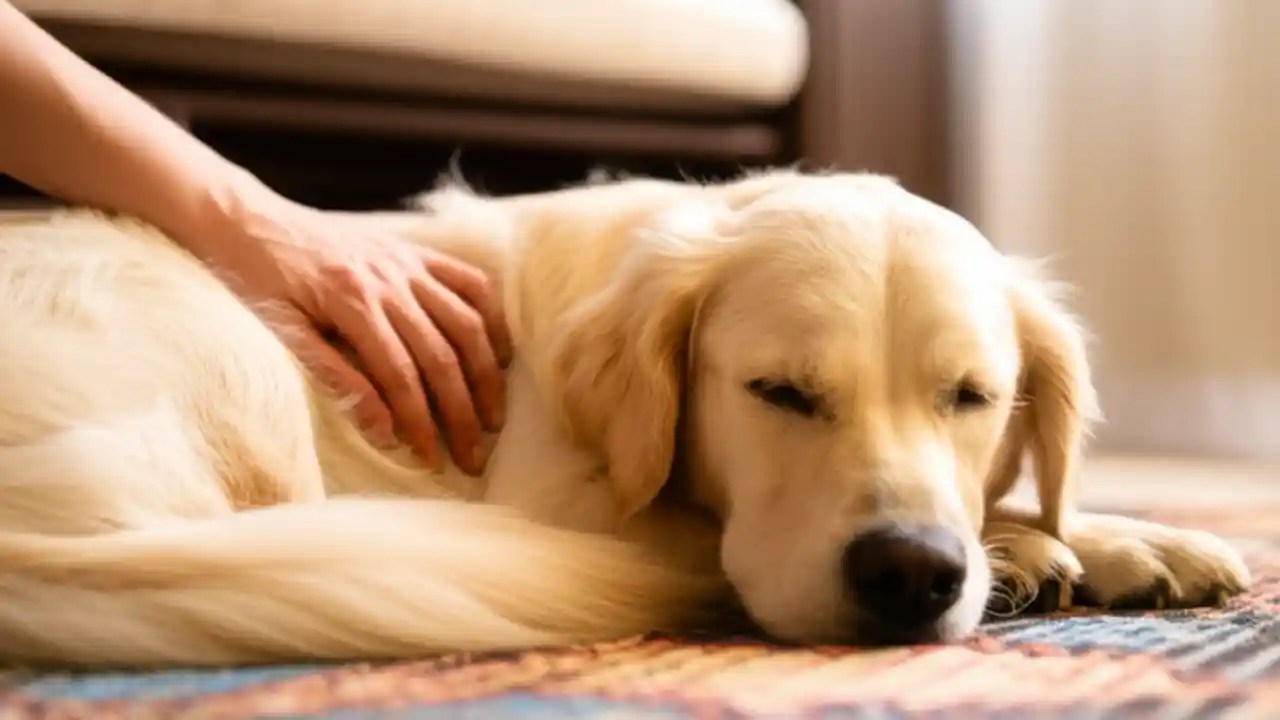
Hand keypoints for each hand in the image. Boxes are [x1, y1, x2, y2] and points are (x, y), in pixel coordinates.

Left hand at [186, 191, 510, 474]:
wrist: (245, 218)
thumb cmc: (254, 281)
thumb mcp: (280, 332)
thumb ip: (336, 378)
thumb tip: (384, 432)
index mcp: (351, 301)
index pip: (401, 376)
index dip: (422, 424)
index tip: (434, 462)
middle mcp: (388, 279)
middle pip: (442, 355)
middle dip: (463, 413)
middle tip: (473, 458)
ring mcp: (406, 263)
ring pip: (467, 323)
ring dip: (487, 375)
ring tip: (494, 417)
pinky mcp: (414, 252)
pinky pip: (469, 281)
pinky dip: (492, 318)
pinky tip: (499, 353)